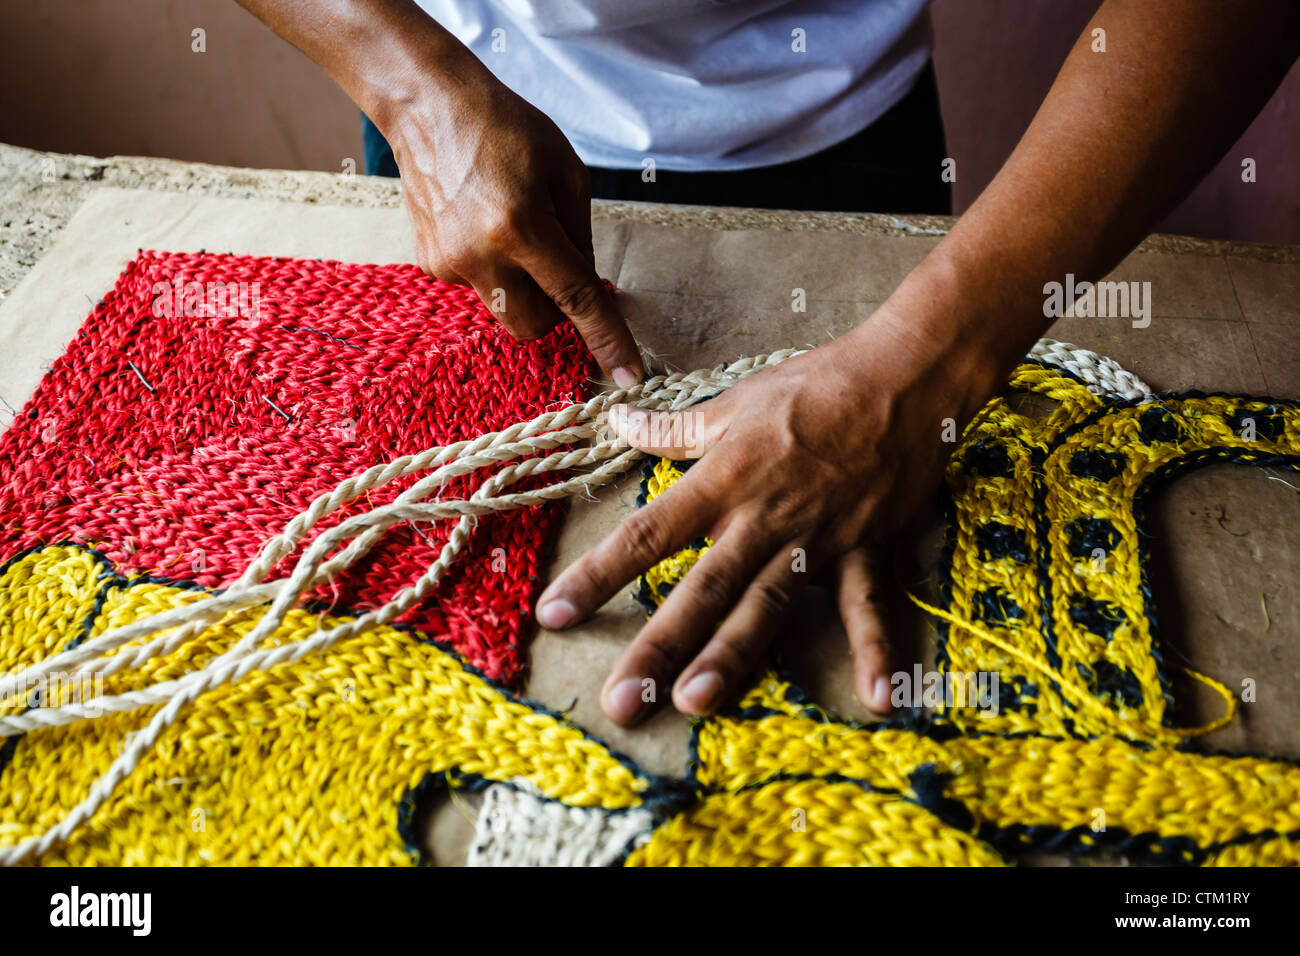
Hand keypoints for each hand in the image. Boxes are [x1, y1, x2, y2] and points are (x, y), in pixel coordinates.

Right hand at [385, 68, 641, 383]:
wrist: (428, 107)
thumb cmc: (505, 129)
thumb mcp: (565, 172)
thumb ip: (581, 236)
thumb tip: (586, 286)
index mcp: (522, 225)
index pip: (575, 298)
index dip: (606, 339)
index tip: (626, 375)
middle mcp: (481, 253)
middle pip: (533, 326)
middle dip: (554, 313)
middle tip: (556, 268)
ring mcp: (449, 263)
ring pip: (504, 309)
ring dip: (521, 287)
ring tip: (510, 231)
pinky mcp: (429, 263)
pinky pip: (476, 286)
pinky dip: (490, 267)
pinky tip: (479, 223)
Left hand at [536, 316, 999, 724]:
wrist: (904, 376)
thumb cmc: (816, 384)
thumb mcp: (735, 400)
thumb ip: (674, 427)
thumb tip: (618, 422)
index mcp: (724, 479)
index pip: (648, 533)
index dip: (598, 574)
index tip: (554, 614)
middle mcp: (763, 518)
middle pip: (701, 589)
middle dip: (659, 646)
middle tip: (623, 700)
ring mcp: (817, 539)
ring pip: (766, 605)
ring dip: (732, 656)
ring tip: (695, 703)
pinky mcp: (866, 549)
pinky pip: (870, 606)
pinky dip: (877, 651)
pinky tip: (878, 700)